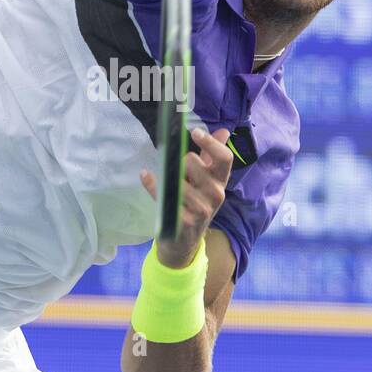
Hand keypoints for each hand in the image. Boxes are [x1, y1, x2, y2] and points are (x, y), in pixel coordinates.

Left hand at [140, 126, 234, 267]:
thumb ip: (211, 156)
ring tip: (168, 183)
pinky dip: (152, 183)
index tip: (195, 132)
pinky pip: (162, 193)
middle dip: (180, 161)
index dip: (210, 142)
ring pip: (177, 177)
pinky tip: (146, 176)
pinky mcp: (183, 221)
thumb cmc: (195, 203)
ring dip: (168, 175)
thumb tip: (222, 131)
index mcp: (221, 182)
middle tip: (178, 171)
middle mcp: (215, 195)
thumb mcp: (206, 181)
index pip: (224, 157)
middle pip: (193, 161)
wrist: (184, 241)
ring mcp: (200, 209)